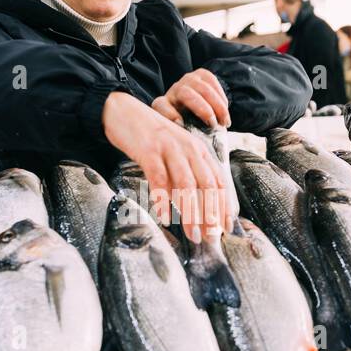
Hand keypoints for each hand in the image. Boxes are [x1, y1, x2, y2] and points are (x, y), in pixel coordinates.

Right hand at [102, 91, 231, 240]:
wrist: (124, 112)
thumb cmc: (150, 139)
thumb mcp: (174, 154)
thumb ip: (184, 177)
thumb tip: (194, 209)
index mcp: (198, 150)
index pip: (218, 181)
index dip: (224, 205)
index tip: (226, 228)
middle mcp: (188, 148)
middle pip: (206, 185)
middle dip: (210, 214)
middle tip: (210, 238)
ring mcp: (169, 148)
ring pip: (186, 184)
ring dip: (191, 212)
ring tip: (193, 235)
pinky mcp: (149, 150)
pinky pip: (159, 178)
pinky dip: (163, 200)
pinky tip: (165, 218)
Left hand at [151, 68, 230, 128]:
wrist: (201, 106)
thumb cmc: (191, 124)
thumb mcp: (185, 132)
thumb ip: (186, 136)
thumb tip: (196, 145)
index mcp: (163, 105)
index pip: (161, 106)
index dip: (170, 114)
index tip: (180, 123)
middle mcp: (174, 90)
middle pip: (186, 94)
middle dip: (203, 109)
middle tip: (214, 125)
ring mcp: (187, 80)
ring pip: (203, 88)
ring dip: (217, 106)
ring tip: (225, 122)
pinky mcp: (201, 74)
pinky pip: (212, 81)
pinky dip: (221, 97)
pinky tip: (225, 110)